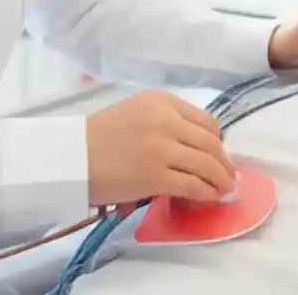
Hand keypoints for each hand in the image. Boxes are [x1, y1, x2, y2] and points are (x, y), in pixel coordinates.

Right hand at [86, 90, 236, 207]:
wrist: (69, 156)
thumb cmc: (96, 137)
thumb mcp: (135, 113)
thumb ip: (164, 122)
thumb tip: (195, 147)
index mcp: (161, 101)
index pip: (205, 121)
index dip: (217, 140)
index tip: (218, 153)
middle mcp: (165, 119)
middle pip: (211, 143)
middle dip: (223, 162)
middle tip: (227, 175)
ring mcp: (162, 148)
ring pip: (207, 164)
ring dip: (220, 180)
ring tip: (223, 189)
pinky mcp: (156, 176)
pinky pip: (193, 185)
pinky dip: (206, 193)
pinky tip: (208, 197)